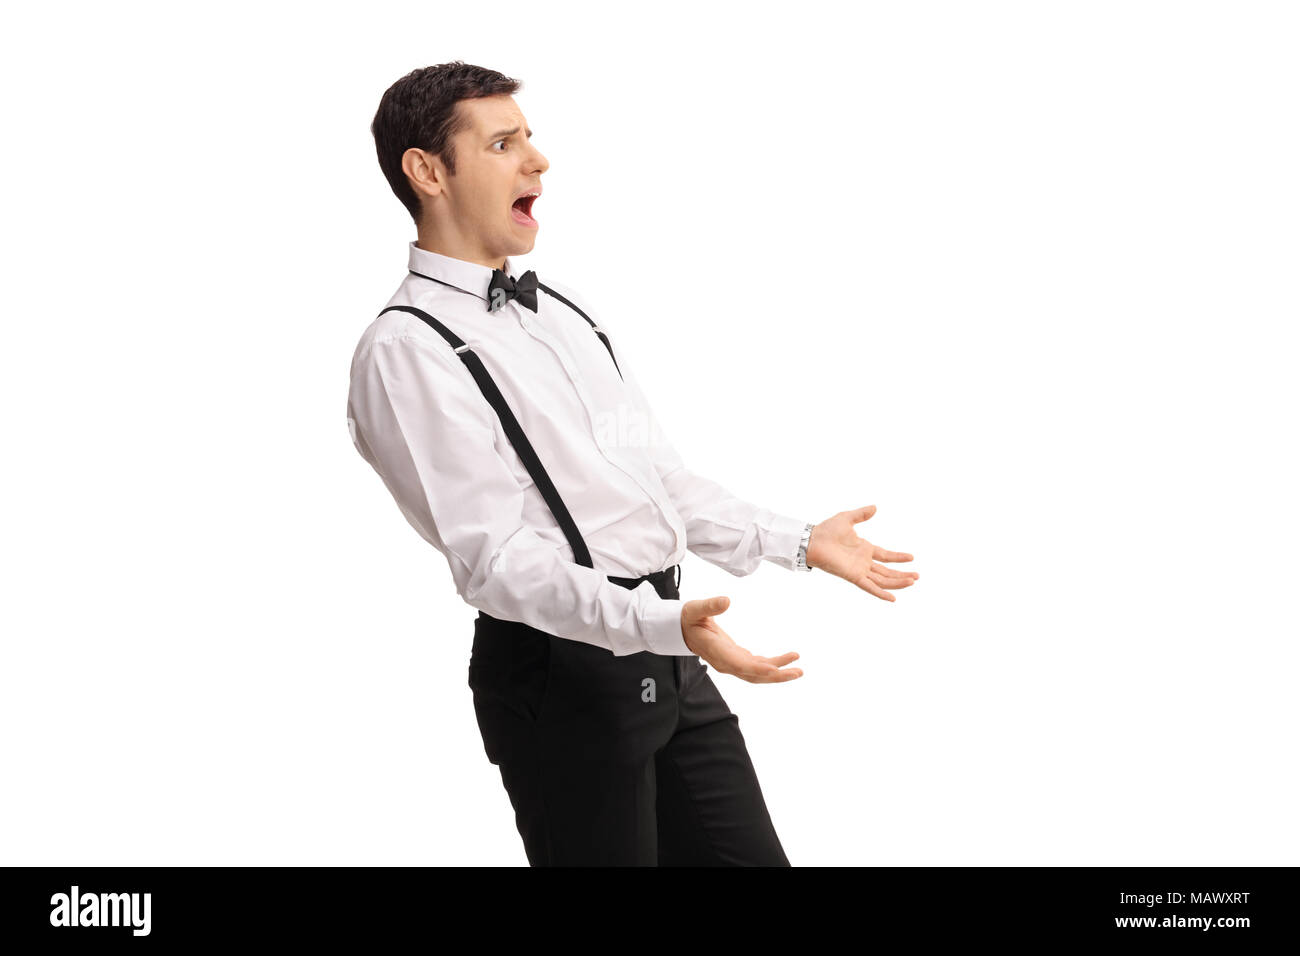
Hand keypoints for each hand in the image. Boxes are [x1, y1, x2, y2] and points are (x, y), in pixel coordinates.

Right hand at [680, 596, 802, 682]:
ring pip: (757, 674)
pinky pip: (756, 667)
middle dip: (776, 676)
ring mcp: (731, 663)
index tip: (773, 669)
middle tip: (798, 672)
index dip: (757, 668)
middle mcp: (725, 662)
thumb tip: (727, 600)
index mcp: (716, 651)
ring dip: (777, 673)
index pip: (739, 664)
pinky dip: (771, 665)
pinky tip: (785, 661)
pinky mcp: (736, 659)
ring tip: (798, 669)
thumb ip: (709, 606)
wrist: (681, 630)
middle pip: (753, 675)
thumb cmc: (688, 619)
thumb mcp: (695, 609)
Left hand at [807, 505, 917, 601]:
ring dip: (897, 582)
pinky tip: (893, 598)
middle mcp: (863, 562)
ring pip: (882, 580)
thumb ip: (861, 514)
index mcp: (864, 549)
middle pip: (887, 571)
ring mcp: (859, 570)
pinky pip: (870, 587)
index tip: (912, 557)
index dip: (898, 557)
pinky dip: (881, 593)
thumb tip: (875, 507)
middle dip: (902, 574)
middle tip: (917, 576)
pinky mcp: (853, 576)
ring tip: (912, 582)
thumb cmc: (826, 530)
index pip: (885, 556)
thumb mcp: (847, 518)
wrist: (812, 541)